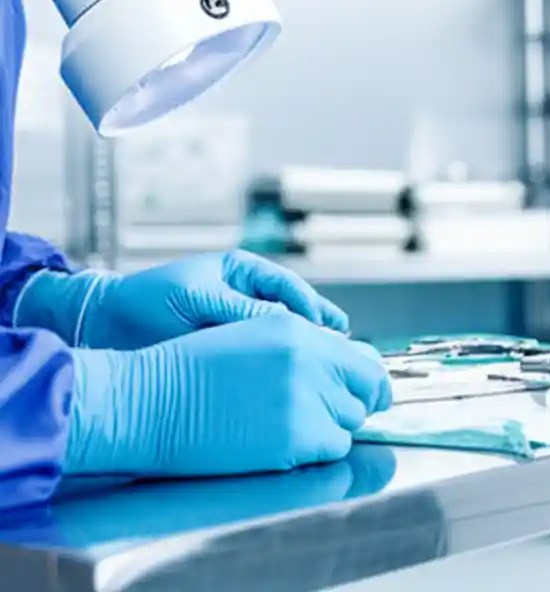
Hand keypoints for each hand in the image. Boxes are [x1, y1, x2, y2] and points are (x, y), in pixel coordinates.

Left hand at [19, 251, 347, 349]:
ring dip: (303, 352)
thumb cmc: (146, 302)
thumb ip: (241, 309)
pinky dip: (279, 366)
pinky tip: (290, 380)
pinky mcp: (229, 349)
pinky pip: (262, 356)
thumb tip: (288, 323)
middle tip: (342, 351)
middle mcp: (247, 296)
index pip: (290, 290)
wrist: (103, 325)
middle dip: (319, 333)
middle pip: (296, 314)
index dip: (313, 310)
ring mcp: (240, 322)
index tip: (332, 330)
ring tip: (325, 367)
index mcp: (242, 273)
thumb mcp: (197, 299)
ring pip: (284, 337)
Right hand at [64, 313, 391, 476]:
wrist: (145, 402)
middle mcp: (310, 359)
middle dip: (348, 407)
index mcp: (298, 330)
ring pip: (349, 423)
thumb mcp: (251, 338)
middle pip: (365, 392)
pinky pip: (332, 449)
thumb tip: (351, 369)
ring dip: (328, 429)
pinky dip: (314, 452)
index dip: (370, 383)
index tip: (369, 397)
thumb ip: (303, 349)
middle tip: (318, 418)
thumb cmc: (189, 374)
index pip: (365, 360)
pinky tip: (278, 444)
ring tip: (283, 427)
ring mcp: (306, 398)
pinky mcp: (296, 436)